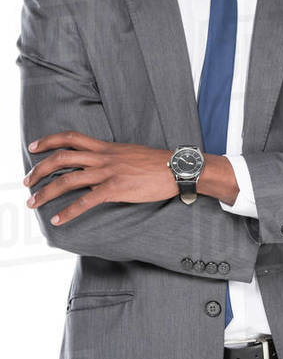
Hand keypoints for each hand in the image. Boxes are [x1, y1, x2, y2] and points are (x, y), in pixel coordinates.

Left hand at [24, 132, 176, 224]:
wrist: (179, 168)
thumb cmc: (159, 163)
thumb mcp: (132, 153)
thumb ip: (114, 157)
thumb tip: (103, 163)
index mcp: (107, 147)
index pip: (72, 137)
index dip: (49, 141)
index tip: (33, 147)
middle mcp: (104, 157)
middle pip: (62, 158)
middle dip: (39, 170)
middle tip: (27, 182)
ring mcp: (109, 172)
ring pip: (67, 179)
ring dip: (45, 192)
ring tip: (33, 203)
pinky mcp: (116, 188)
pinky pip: (86, 201)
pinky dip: (68, 211)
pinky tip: (57, 220)